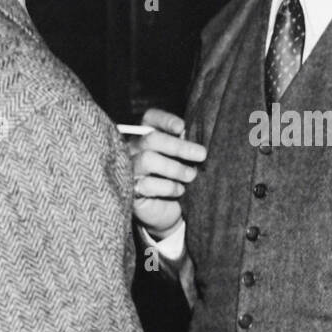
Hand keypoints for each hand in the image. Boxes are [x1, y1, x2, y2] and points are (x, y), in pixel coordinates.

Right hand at [128, 108, 205, 238]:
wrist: (169, 212)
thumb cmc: (178, 180)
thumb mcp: (184, 160)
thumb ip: (185, 145)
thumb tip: (189, 135)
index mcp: (147, 136)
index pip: (150, 119)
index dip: (165, 120)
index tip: (182, 128)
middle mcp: (133, 150)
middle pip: (151, 139)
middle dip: (179, 146)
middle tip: (202, 154)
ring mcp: (129, 169)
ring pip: (148, 159)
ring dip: (175, 168)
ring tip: (191, 176)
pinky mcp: (131, 190)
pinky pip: (146, 184)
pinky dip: (168, 187)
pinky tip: (179, 191)